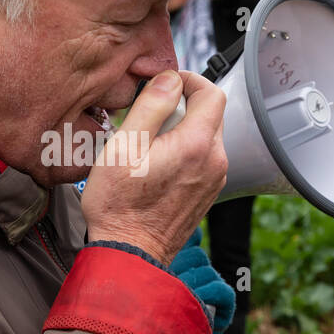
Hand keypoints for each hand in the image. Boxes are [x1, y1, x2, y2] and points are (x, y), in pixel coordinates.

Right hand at [82, 70, 226, 264]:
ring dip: (181, 130)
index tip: (165, 86)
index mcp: (196, 144)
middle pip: (209, 113)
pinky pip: (202, 158)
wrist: (129, 252)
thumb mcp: (124, 146)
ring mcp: (214, 179)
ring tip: (148, 146)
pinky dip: (183, 151)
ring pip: (205, 136)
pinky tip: (156, 166)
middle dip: (181, 106)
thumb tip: (170, 80)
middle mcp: (214, 161)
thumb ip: (151, 106)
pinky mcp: (207, 192)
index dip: (189, 80)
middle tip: (148, 118)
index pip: (212, 93)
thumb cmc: (119, 204)